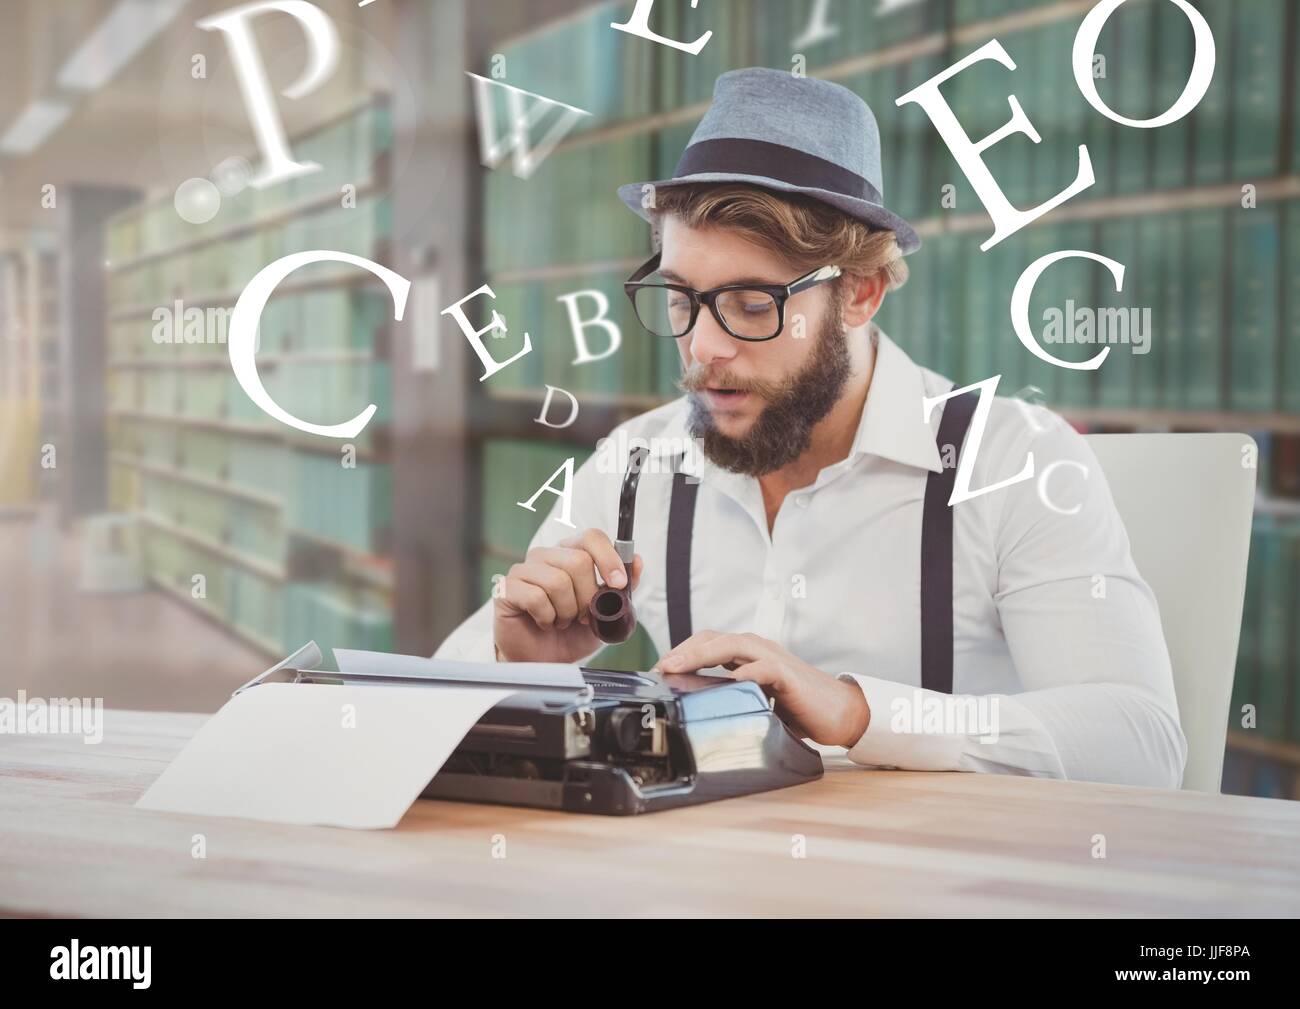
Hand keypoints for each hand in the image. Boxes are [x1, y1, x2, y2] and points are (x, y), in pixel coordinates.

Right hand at [493, 528, 643, 663]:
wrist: (546, 662)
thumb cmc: (572, 634)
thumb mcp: (607, 613)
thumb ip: (623, 588)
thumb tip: (637, 560)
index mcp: (571, 553)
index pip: (591, 537)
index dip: (608, 558)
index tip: (618, 583)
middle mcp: (546, 556)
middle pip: (578, 560)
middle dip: (588, 596)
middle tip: (583, 616)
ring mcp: (524, 569)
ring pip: (558, 581)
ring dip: (567, 611)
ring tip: (562, 621)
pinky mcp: (507, 588)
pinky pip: (535, 597)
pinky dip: (547, 617)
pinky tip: (545, 623)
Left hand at [650, 631, 869, 746]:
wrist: (840, 713)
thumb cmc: (798, 707)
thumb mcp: (756, 701)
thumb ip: (732, 697)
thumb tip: (697, 710)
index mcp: (748, 655)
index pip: (707, 643)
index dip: (680, 653)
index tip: (657, 672)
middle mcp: (757, 650)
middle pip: (712, 638)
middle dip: (682, 651)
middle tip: (659, 668)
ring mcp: (772, 658)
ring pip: (731, 645)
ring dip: (701, 654)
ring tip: (676, 667)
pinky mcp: (787, 674)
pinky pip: (762, 668)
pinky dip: (743, 674)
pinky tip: (727, 683)